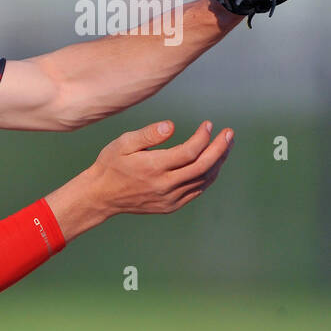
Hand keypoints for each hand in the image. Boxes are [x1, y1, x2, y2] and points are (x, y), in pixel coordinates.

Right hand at [87, 119, 233, 216]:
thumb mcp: (122, 143)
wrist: (101, 196)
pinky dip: (209, 176)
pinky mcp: (171, 206)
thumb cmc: (111, 164)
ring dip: (218, 162)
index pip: (189, 152)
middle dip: (220, 148)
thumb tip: (171, 125)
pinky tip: (212, 163)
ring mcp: (169, 198)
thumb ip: (148, 134)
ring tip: (225, 146)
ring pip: (203, 179)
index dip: (203, 137)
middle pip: (203, 166)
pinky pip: (197, 190)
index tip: (208, 124)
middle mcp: (164, 185)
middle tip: (229, 133)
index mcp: (152, 167)